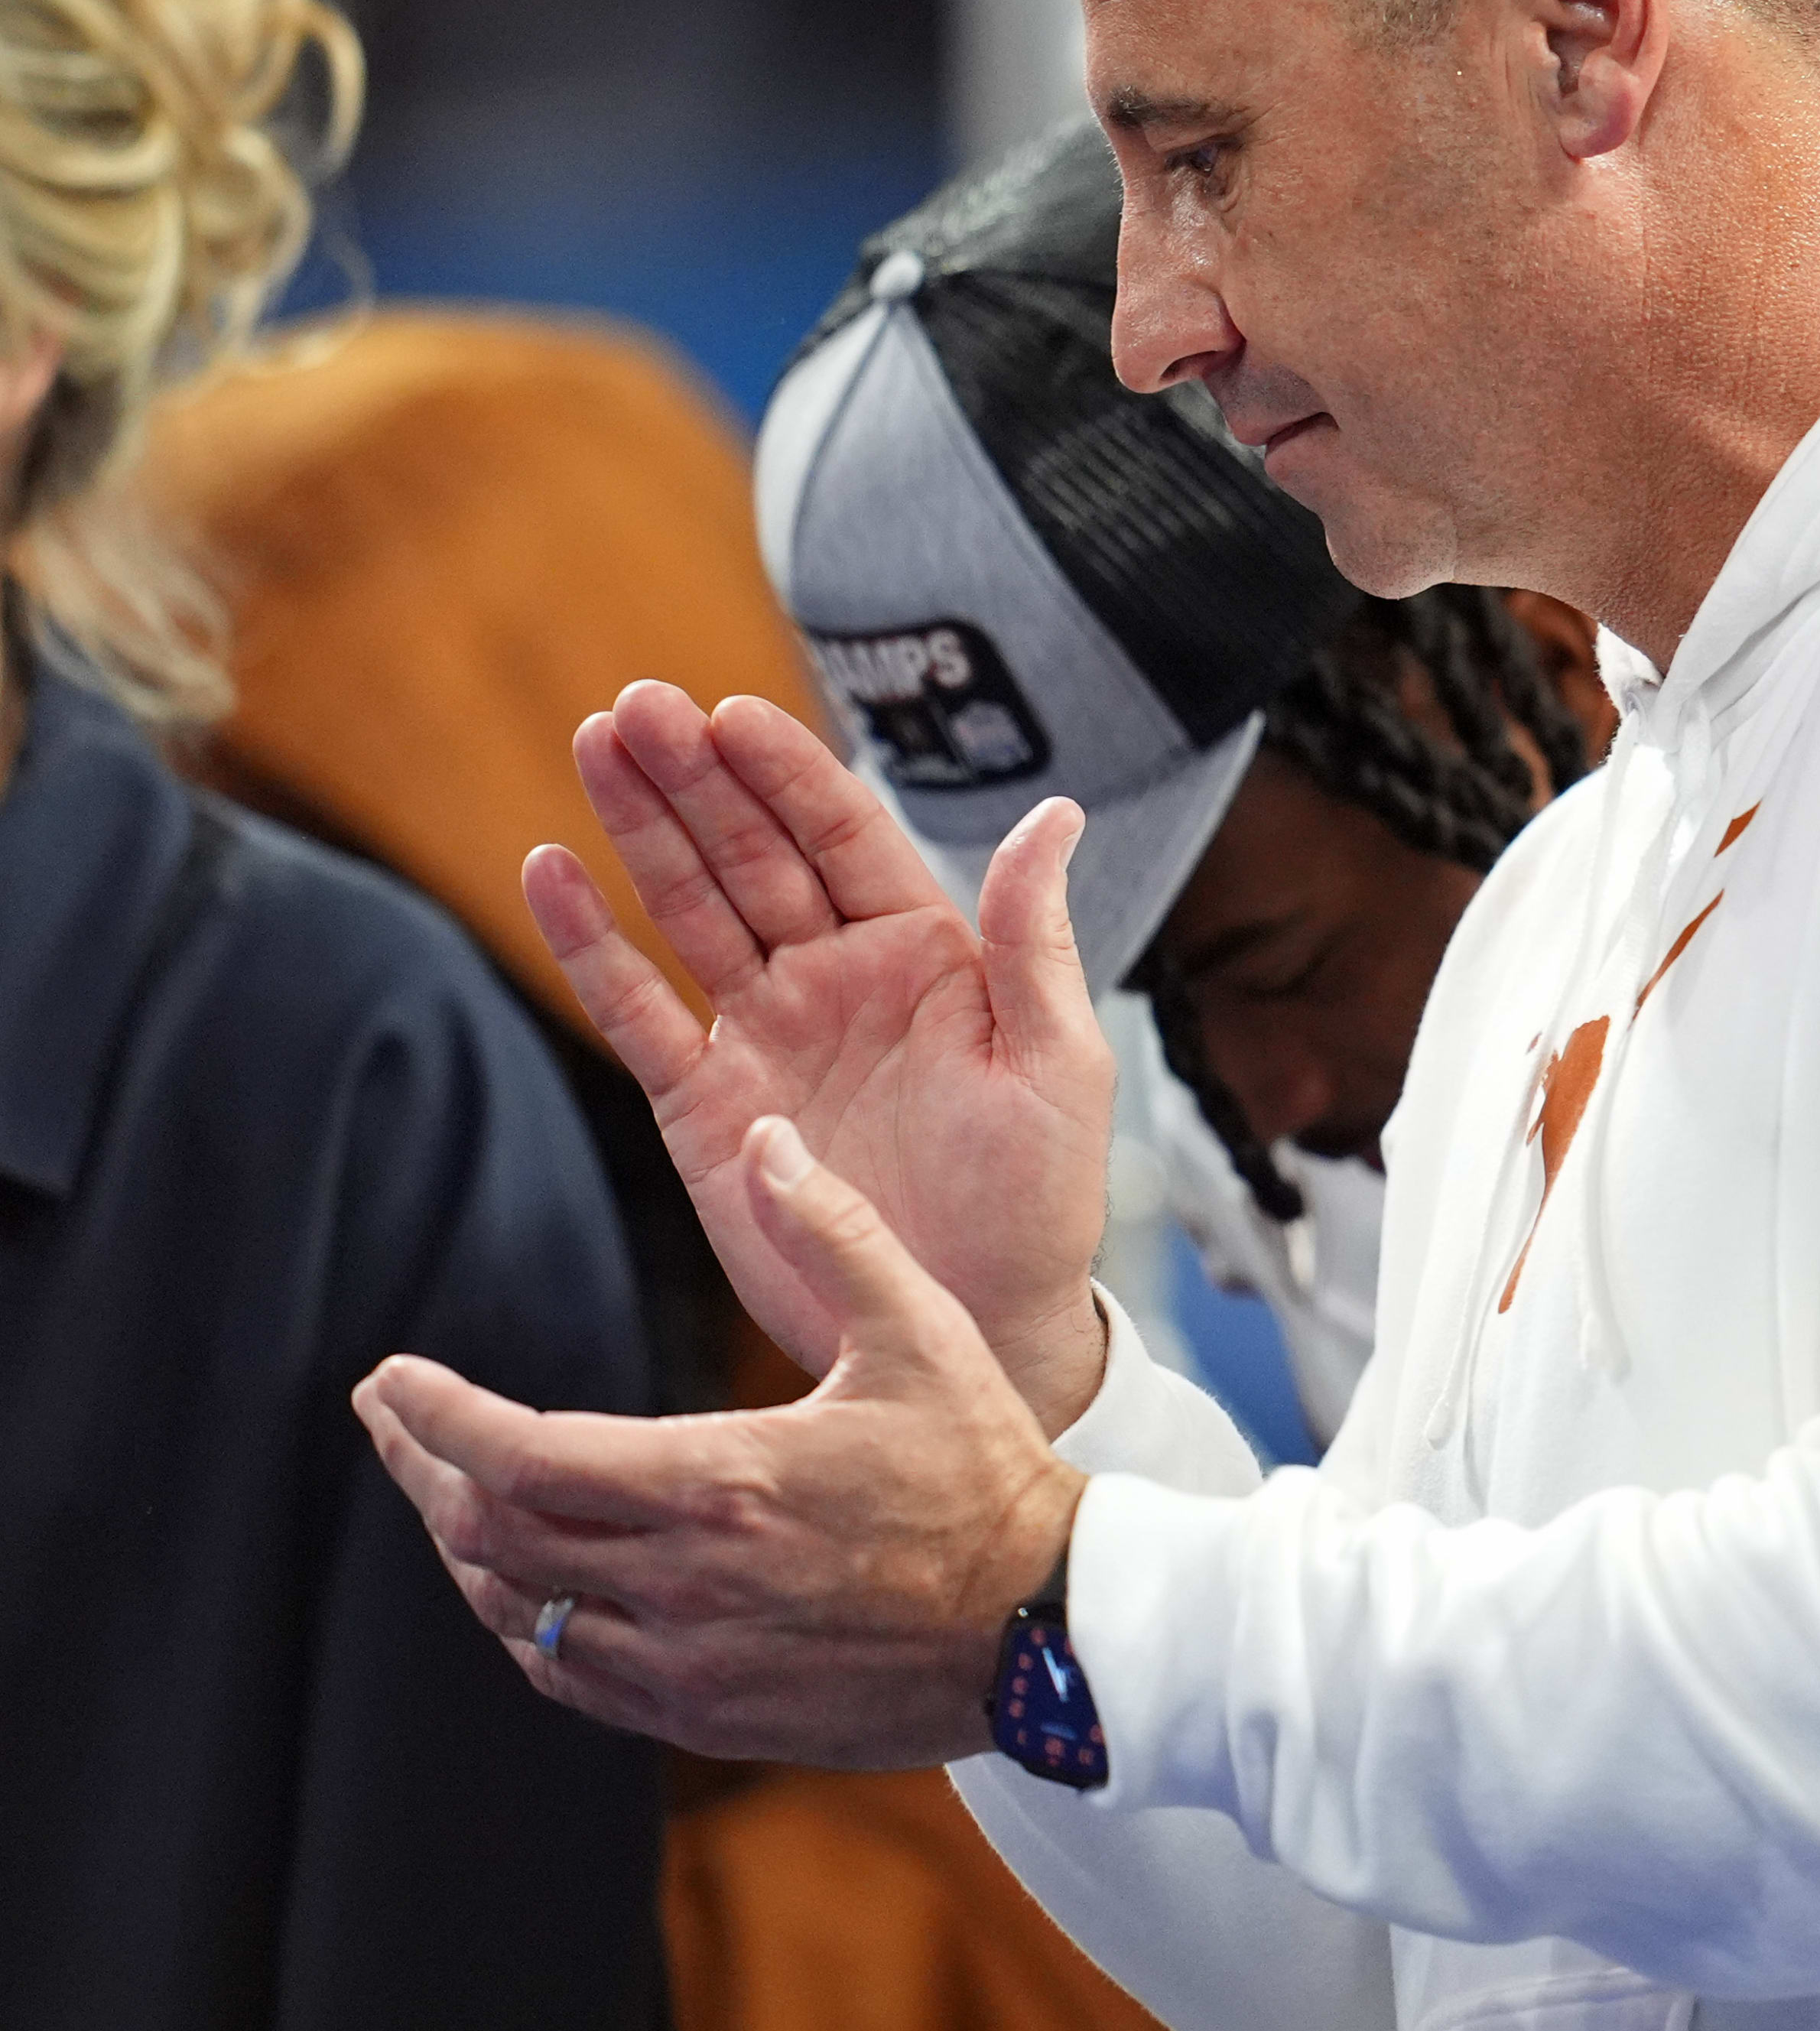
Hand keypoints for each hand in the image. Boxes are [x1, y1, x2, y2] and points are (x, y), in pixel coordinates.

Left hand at [354, 1114, 1087, 1766]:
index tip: (390, 1377)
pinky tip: (525, 1585)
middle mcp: (687, 1584)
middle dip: (423, 1471)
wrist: (1047, 1625)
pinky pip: (573, 1681)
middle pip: (495, 1538)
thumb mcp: (919, 1328)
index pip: (522, 1456)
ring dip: (467, 1549)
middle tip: (394, 1416)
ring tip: (443, 1487)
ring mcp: (692, 1663)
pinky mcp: (712, 1715)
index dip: (438, 1418)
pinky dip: (527, 1625)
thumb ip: (832, 1230)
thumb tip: (766, 1139)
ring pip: (521, 1617)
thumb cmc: (985, 1465)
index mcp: (724, 1482)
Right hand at [525, 682, 1113, 1432]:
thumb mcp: (1057, 1064)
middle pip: (751, 851)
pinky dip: (592, 946)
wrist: (977, 1323)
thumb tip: (1056, 810)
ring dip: (641, 831)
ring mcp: (764, 1036)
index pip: (841, 834)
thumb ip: (1036, 939)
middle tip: (635, 707)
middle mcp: (835, 976)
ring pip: (689, 909)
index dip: (785, 772)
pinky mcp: (706, 1107)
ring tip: (593, 746)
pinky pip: (638, 1013)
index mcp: (922, 952)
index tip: (728, 714)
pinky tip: (551, 873)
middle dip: (695, 778)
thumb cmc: (1039, 1199)